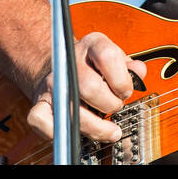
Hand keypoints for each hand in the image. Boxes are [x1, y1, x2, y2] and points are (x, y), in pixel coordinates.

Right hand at [24, 32, 148, 143]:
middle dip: (110, 104)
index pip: (108, 57)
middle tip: (116, 106)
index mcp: (92, 45)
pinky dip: (62, 133)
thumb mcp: (115, 59)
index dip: (121, 79)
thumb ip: (130, 67)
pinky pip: (44, 122)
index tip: (125, 91)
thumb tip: (138, 71)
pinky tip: (80, 134)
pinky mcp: (39, 103)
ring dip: (96, 126)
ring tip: (110, 131)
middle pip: (89, 86)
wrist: (61, 66)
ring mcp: (52, 83)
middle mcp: (69, 62)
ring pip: (71, 110)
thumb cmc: (94, 66)